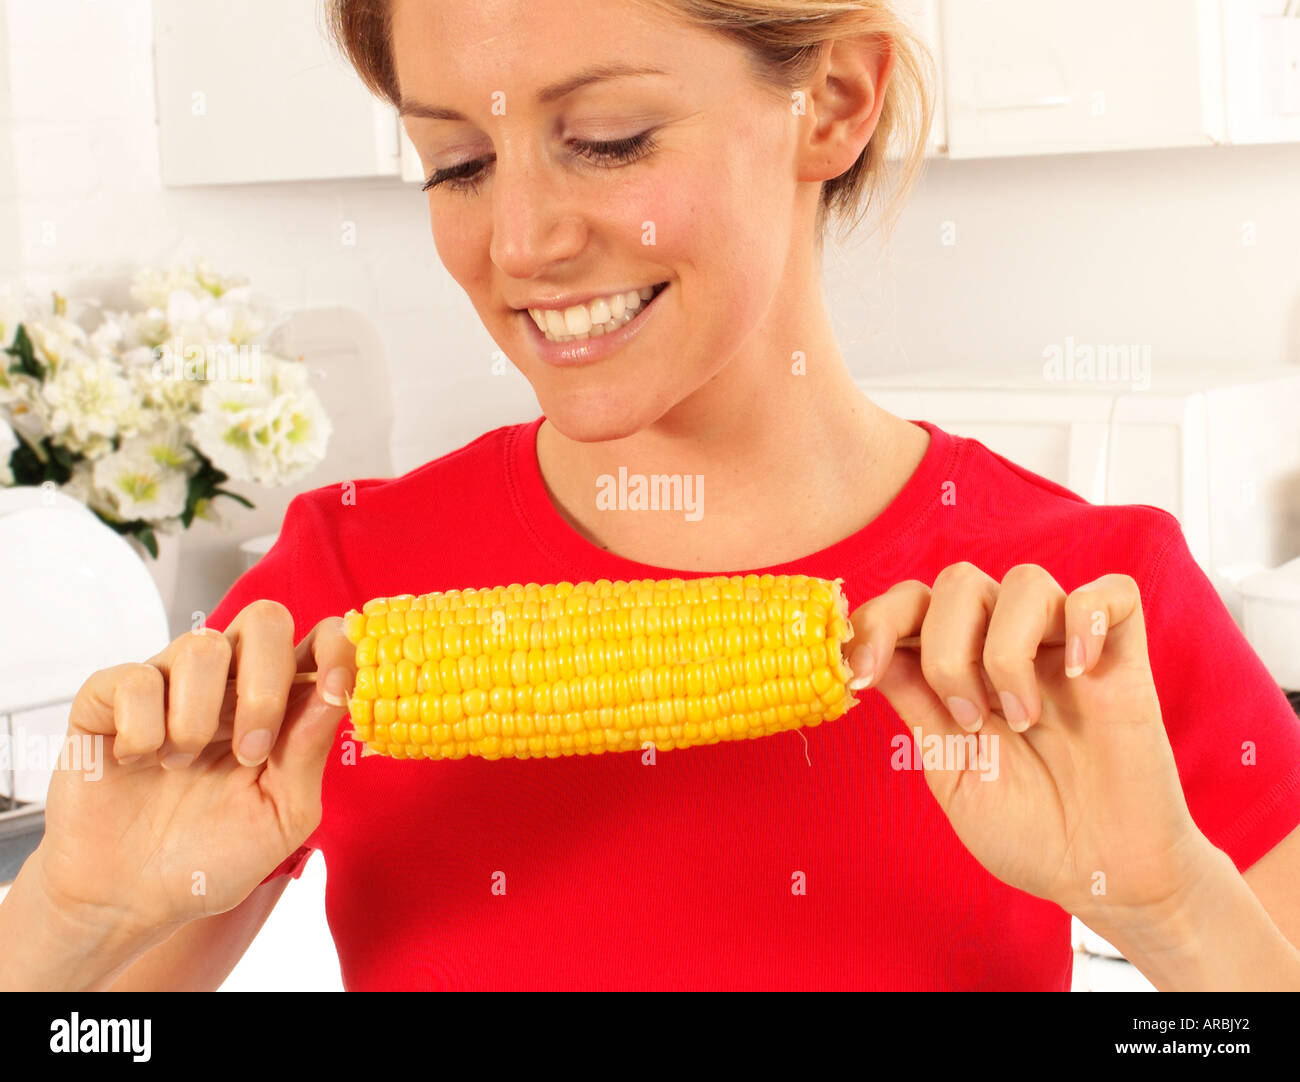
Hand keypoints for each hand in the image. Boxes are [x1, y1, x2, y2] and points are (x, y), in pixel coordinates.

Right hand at [34, 601, 355, 935]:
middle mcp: (230, 682)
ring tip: (182, 768)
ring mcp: (170, 684)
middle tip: (251, 753)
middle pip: (265, 619)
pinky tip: (137, 761)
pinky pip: (135, 678)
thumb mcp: (281, 817)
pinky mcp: (108, 698)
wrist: (129, 900)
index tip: (334, 689)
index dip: (336, 648)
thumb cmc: (212, 856)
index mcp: (282, 705)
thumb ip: (308, 754)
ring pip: (201, 645)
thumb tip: (336, 693)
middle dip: (265, 685)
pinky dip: (141, 729)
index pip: (321, 640)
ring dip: (199, 717)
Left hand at [847, 562, 1213, 932]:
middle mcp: (1005, 644)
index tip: (859, 674)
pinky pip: (1111, 593)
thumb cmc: (1025, 828)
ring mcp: (1064, 646)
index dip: (875, 623)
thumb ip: (916, 703)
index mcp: (956, 667)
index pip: (908, 604)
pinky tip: (1081, 673)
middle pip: (958, 582)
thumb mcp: (950, 768)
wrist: (1102, 875)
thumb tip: (865, 651)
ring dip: (1008, 650)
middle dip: (946, 649)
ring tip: (1021, 717)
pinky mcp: (1123, 658)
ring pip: (1026, 580)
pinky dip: (1087, 622)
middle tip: (969, 719)